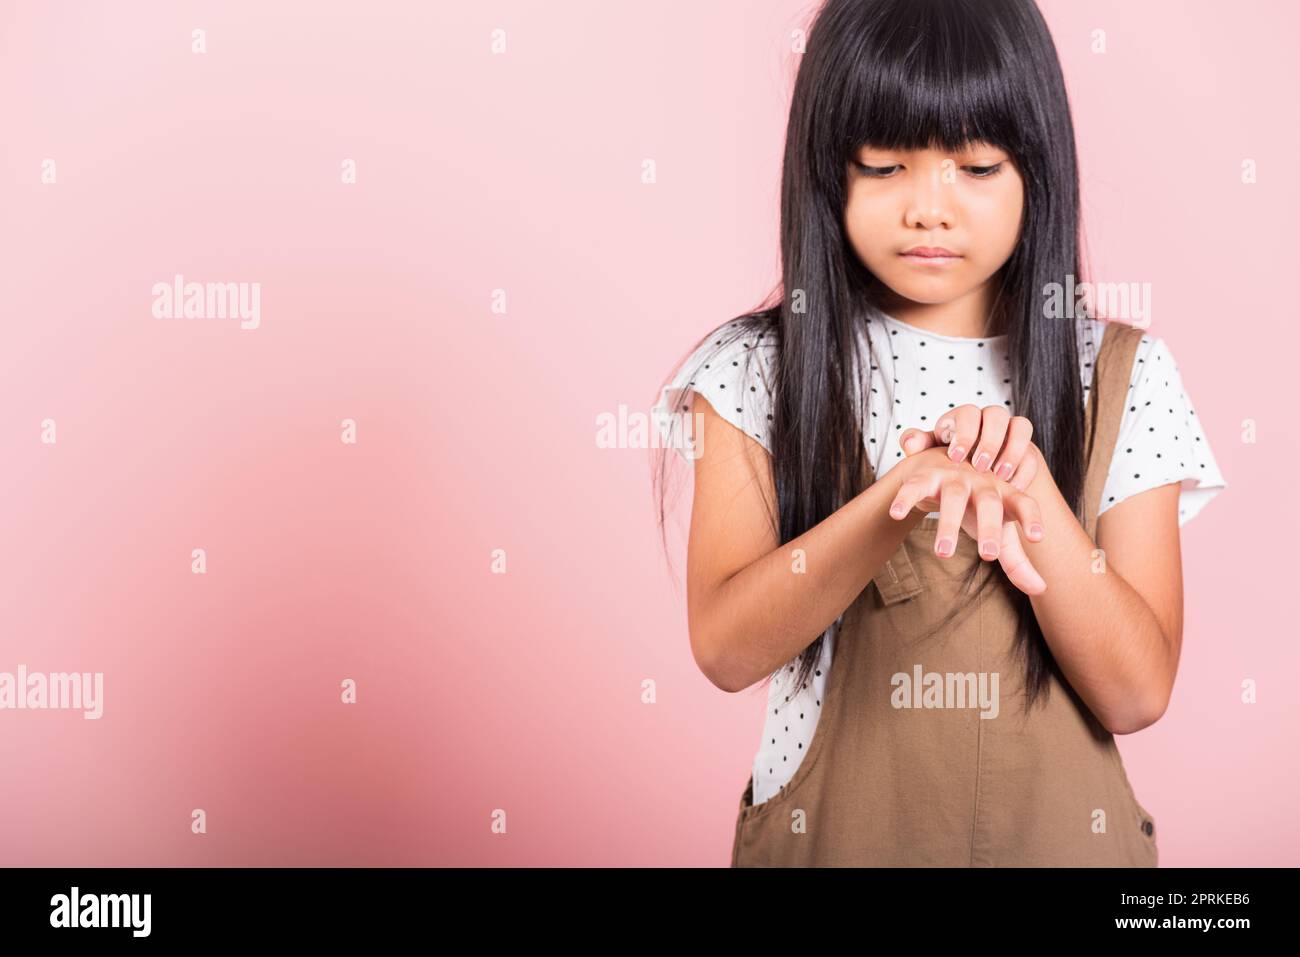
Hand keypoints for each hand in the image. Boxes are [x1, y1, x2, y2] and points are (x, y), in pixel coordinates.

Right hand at [887, 446, 1047, 594]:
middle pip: (989, 503)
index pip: (1024, 504)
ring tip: (944, 554)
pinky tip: (896, 514)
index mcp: (1005, 495)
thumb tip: (1042, 591)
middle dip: (989, 528)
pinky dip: (905, 498)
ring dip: (948, 524)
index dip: (1031, 518)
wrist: (943, 464)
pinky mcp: (925, 476)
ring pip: (953, 498)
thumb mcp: (999, 529)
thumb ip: (1017, 560)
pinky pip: (915, 486)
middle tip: (988, 556)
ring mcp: (953, 477)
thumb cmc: (978, 504)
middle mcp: (982, 483)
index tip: (1037, 537)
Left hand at [900, 405, 1036, 488]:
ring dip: (1012, 451)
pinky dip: (1025, 470)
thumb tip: (908, 442)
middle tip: (980, 466)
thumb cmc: (946, 464)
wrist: (971, 482)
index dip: (964, 433)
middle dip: (989, 440)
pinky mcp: (1028, 450)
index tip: (956, 457)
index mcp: (963, 419)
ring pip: (1021, 427)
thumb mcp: (930, 456)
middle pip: (996, 414)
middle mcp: (989, 420)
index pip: (967, 412)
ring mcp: (1011, 433)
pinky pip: (1033, 453)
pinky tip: (1013, 488)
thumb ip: (920, 446)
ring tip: (1000, 477)